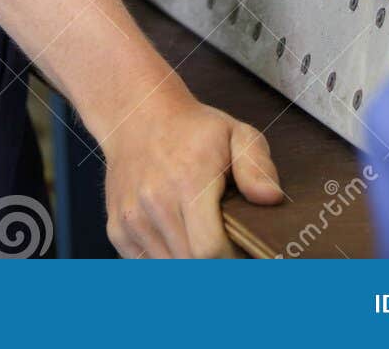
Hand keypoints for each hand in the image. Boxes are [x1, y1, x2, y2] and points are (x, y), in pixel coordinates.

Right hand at [99, 83, 283, 257]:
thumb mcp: (236, 133)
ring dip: (190, 267)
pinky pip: (147, 267)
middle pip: (190, 267)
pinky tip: (178, 240)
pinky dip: (167, 262)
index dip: (232, 262)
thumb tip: (271, 198)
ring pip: (168, 272)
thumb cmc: (192, 129)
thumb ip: (257, 165)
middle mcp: (154, 202)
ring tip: (203, 242)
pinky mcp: (117, 230)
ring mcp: (131, 219)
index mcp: (188, 180)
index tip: (244, 255)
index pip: (209, 251)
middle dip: (215, 268)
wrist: (136, 116)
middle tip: (229, 251)